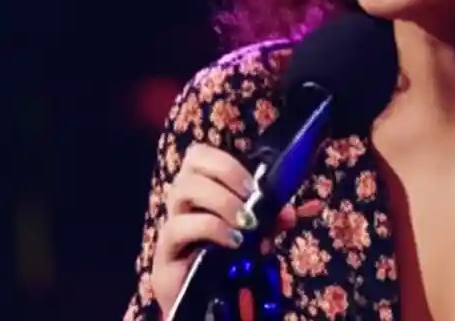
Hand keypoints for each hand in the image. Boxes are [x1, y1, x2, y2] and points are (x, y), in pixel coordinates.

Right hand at [149, 143, 320, 311]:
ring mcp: (170, 222)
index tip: (253, 185)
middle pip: (191, 165)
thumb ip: (270, 221)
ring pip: (182, 190)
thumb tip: (289, 213)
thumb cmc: (224, 259)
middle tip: (252, 198)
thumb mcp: (254, 236)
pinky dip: (210, 228)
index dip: (225, 162)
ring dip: (220, 200)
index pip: (199, 154)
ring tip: (244, 222)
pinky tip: (233, 241)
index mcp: (199, 188)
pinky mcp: (164, 250)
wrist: (201, 301)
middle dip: (226, 175)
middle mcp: (181, 200)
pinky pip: (178, 227)